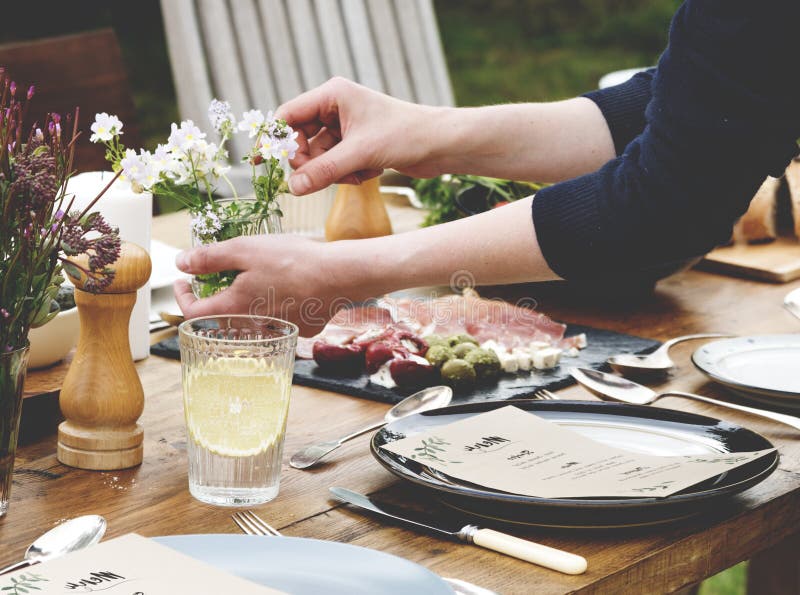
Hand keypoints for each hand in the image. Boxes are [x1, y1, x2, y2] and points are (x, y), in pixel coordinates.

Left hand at [173, 235, 364, 335]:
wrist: (339, 275)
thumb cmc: (294, 261)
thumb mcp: (244, 249)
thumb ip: (209, 257)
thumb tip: (182, 263)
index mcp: (234, 308)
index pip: (194, 312)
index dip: (183, 296)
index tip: (184, 282)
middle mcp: (253, 327)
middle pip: (223, 316)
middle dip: (217, 295)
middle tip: (222, 273)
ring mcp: (279, 331)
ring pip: (253, 319)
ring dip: (248, 300)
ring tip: (258, 276)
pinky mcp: (301, 330)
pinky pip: (280, 320)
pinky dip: (277, 305)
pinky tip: (289, 287)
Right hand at [276, 77, 447, 194]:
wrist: (440, 145)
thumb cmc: (405, 135)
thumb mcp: (360, 154)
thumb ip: (324, 171)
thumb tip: (292, 188)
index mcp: (332, 95)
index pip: (288, 115)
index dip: (274, 139)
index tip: (263, 163)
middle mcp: (335, 108)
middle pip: (300, 140)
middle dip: (310, 162)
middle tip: (318, 177)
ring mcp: (345, 127)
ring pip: (318, 157)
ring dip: (333, 172)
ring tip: (357, 173)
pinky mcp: (355, 145)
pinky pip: (335, 164)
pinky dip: (347, 174)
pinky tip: (368, 172)